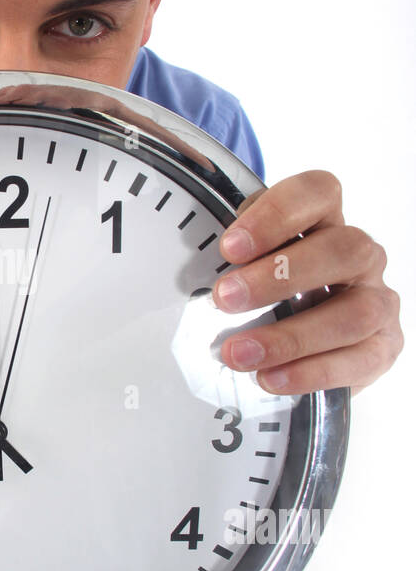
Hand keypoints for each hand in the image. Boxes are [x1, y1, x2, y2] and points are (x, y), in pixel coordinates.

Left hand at [212, 170, 402, 394]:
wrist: (305, 344)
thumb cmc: (271, 295)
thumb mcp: (248, 267)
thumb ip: (232, 261)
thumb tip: (189, 277)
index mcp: (326, 221)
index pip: (318, 193)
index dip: (276, 214)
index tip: (230, 246)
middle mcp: (360, 256)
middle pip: (343, 248)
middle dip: (279, 276)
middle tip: (225, 299)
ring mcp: (377, 300)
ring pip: (355, 312)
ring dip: (291, 335)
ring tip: (239, 352)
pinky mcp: (383, 347)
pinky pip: (359, 360)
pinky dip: (312, 372)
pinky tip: (271, 378)